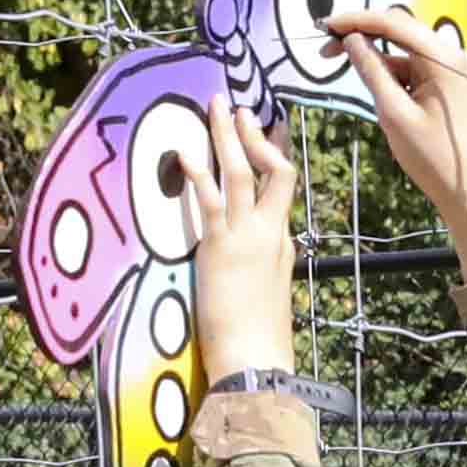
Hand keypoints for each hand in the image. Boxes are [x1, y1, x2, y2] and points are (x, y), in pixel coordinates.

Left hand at [194, 109, 301, 385]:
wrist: (256, 359)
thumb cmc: (260, 340)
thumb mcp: (268, 296)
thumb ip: (263, 271)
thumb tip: (256, 267)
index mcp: (283, 244)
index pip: (282, 190)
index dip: (276, 157)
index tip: (271, 132)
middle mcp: (271, 233)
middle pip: (274, 170)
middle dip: (257, 135)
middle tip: (241, 107)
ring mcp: (248, 236)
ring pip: (244, 173)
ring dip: (230, 137)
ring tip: (218, 107)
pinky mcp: (220, 246)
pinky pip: (210, 199)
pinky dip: (198, 171)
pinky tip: (184, 151)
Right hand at [334, 10, 466, 269]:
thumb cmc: (434, 158)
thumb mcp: (395, 114)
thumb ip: (372, 72)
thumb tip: (352, 40)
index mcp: (444, 58)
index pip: (394, 24)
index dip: (356, 21)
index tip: (325, 26)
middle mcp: (453, 55)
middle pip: (401, 32)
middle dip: (364, 37)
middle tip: (327, 50)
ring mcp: (454, 70)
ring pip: (406, 54)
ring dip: (379, 63)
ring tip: (359, 86)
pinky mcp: (451, 85)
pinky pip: (416, 70)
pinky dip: (395, 79)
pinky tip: (386, 103)